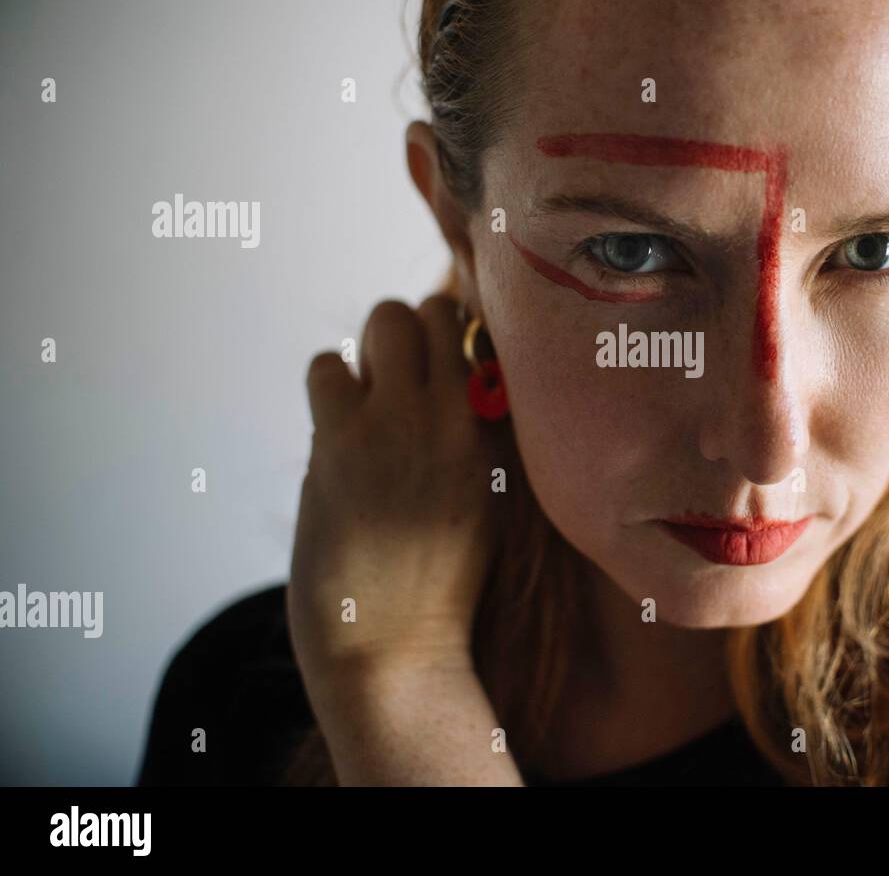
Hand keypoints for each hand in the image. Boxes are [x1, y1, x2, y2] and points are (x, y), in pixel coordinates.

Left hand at [287, 294, 507, 694]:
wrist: (396, 642)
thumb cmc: (444, 580)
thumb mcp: (490, 498)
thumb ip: (483, 433)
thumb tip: (464, 373)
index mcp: (497, 433)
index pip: (482, 332)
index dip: (458, 337)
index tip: (447, 361)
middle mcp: (453, 414)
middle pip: (429, 311)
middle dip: (413, 332)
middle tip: (404, 376)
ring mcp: (395, 422)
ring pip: (381, 323)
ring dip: (370, 355)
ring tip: (370, 402)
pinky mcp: (340, 440)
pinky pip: (326, 365)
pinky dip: (332, 384)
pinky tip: (339, 427)